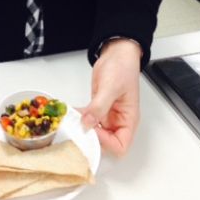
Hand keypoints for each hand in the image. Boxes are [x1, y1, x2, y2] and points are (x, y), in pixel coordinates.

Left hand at [81, 39, 140, 156]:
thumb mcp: (111, 87)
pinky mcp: (96, 108)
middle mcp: (118, 121)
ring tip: (71, 120)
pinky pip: (87, 119)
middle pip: (105, 143)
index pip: (120, 146)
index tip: (92, 131)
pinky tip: (71, 111)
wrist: (116, 54)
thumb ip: (99, 107)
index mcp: (128, 120)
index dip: (106, 143)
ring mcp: (106, 115)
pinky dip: (78, 117)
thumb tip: (87, 124)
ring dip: (82, 128)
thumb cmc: (123, 68)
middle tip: (77, 128)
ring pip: (93, 132)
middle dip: (91, 137)